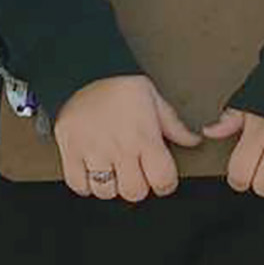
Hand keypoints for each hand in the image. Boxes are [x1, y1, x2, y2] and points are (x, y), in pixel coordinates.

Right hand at [53, 75, 198, 200]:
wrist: (80, 72)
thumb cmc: (117, 85)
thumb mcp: (152, 97)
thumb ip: (174, 124)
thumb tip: (193, 140)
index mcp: (143, 135)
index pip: (163, 180)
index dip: (165, 184)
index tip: (160, 179)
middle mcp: (119, 147)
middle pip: (134, 192)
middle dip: (137, 186)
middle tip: (134, 173)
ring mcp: (93, 151)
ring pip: (106, 192)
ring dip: (111, 185)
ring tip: (112, 169)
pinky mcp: (70, 152)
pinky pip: (78, 185)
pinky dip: (85, 184)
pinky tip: (92, 170)